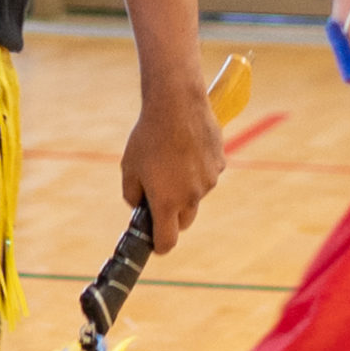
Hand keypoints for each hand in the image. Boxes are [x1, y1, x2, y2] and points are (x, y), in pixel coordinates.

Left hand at [119, 78, 225, 252]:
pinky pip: (207, 175)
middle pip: (184, 221)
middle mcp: (191, 196)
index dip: (160, 246)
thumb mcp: (129, 167)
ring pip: (196, 196)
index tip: (155, 245)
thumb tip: (140, 206)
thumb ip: (132, 195)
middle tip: (159, 198)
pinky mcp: (220, 163)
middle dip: (172, 217)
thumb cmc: (148, 136)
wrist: (177, 104)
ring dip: (185, 189)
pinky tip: (186, 149)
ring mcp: (209, 180)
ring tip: (171, 161)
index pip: (167, 240)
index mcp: (167, 201)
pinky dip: (197, 170)